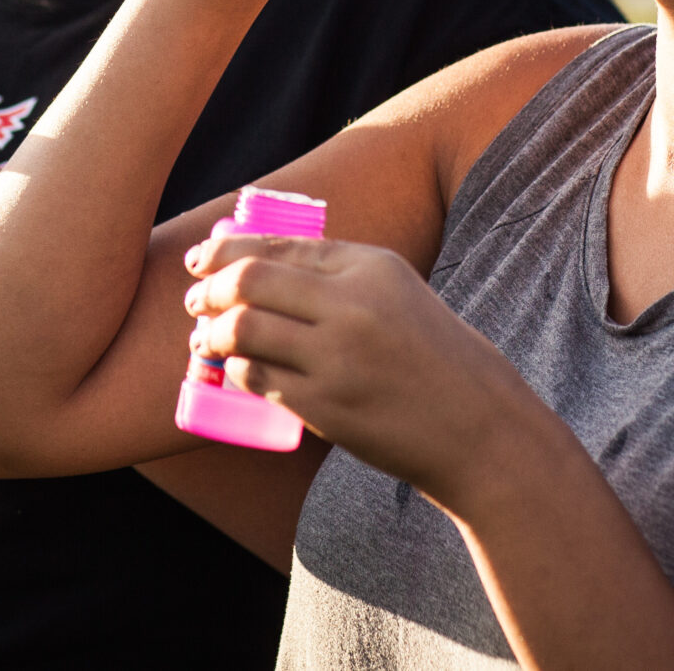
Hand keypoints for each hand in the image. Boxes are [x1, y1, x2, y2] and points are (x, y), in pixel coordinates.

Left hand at [180, 230, 544, 514]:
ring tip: (203, 339)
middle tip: (195, 299)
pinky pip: (257, 379)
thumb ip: (339, 275)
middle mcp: (351, 305)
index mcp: (371, 266)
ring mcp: (336, 359)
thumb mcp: (398, 292)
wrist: (479, 429)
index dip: (228, 249)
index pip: (279, 245)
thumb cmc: (436, 357)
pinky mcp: (325, 407)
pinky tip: (234, 371)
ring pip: (243, 329)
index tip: (203, 258)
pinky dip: (235, 371)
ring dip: (211, 332)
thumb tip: (261, 264)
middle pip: (250, 280)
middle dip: (209, 287)